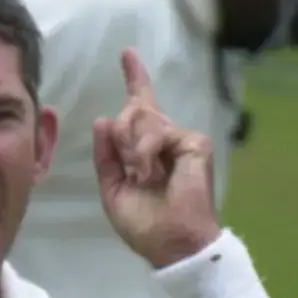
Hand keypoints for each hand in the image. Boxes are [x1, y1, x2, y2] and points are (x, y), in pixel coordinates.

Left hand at [93, 48, 220, 267]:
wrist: (170, 243)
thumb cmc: (145, 224)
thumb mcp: (113, 190)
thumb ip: (106, 157)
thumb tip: (103, 119)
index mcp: (147, 149)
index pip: (140, 108)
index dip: (135, 79)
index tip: (127, 54)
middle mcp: (166, 137)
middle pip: (132, 111)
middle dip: (123, 140)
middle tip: (136, 173)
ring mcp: (182, 138)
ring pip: (140, 119)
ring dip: (133, 153)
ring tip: (147, 179)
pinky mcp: (195, 142)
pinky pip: (156, 133)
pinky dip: (146, 155)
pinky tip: (154, 175)